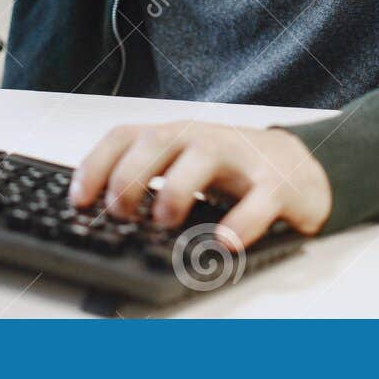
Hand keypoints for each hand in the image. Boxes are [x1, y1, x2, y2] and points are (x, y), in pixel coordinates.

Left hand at [67, 121, 332, 246]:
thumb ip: (148, 183)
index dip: (96, 165)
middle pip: (158, 141)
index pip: (125, 136)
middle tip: (118, 211)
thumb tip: (98, 217)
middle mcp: (203, 140)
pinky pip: (259, 200)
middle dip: (130, 175)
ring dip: (176, 189)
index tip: (79, 200)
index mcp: (175, 136)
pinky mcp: (277, 184)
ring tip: (163, 221)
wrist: (299, 167)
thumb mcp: (184, 167)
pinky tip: (226, 241)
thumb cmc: (233, 170)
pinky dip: (242, 222)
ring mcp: (241, 158)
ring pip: (203, 158)